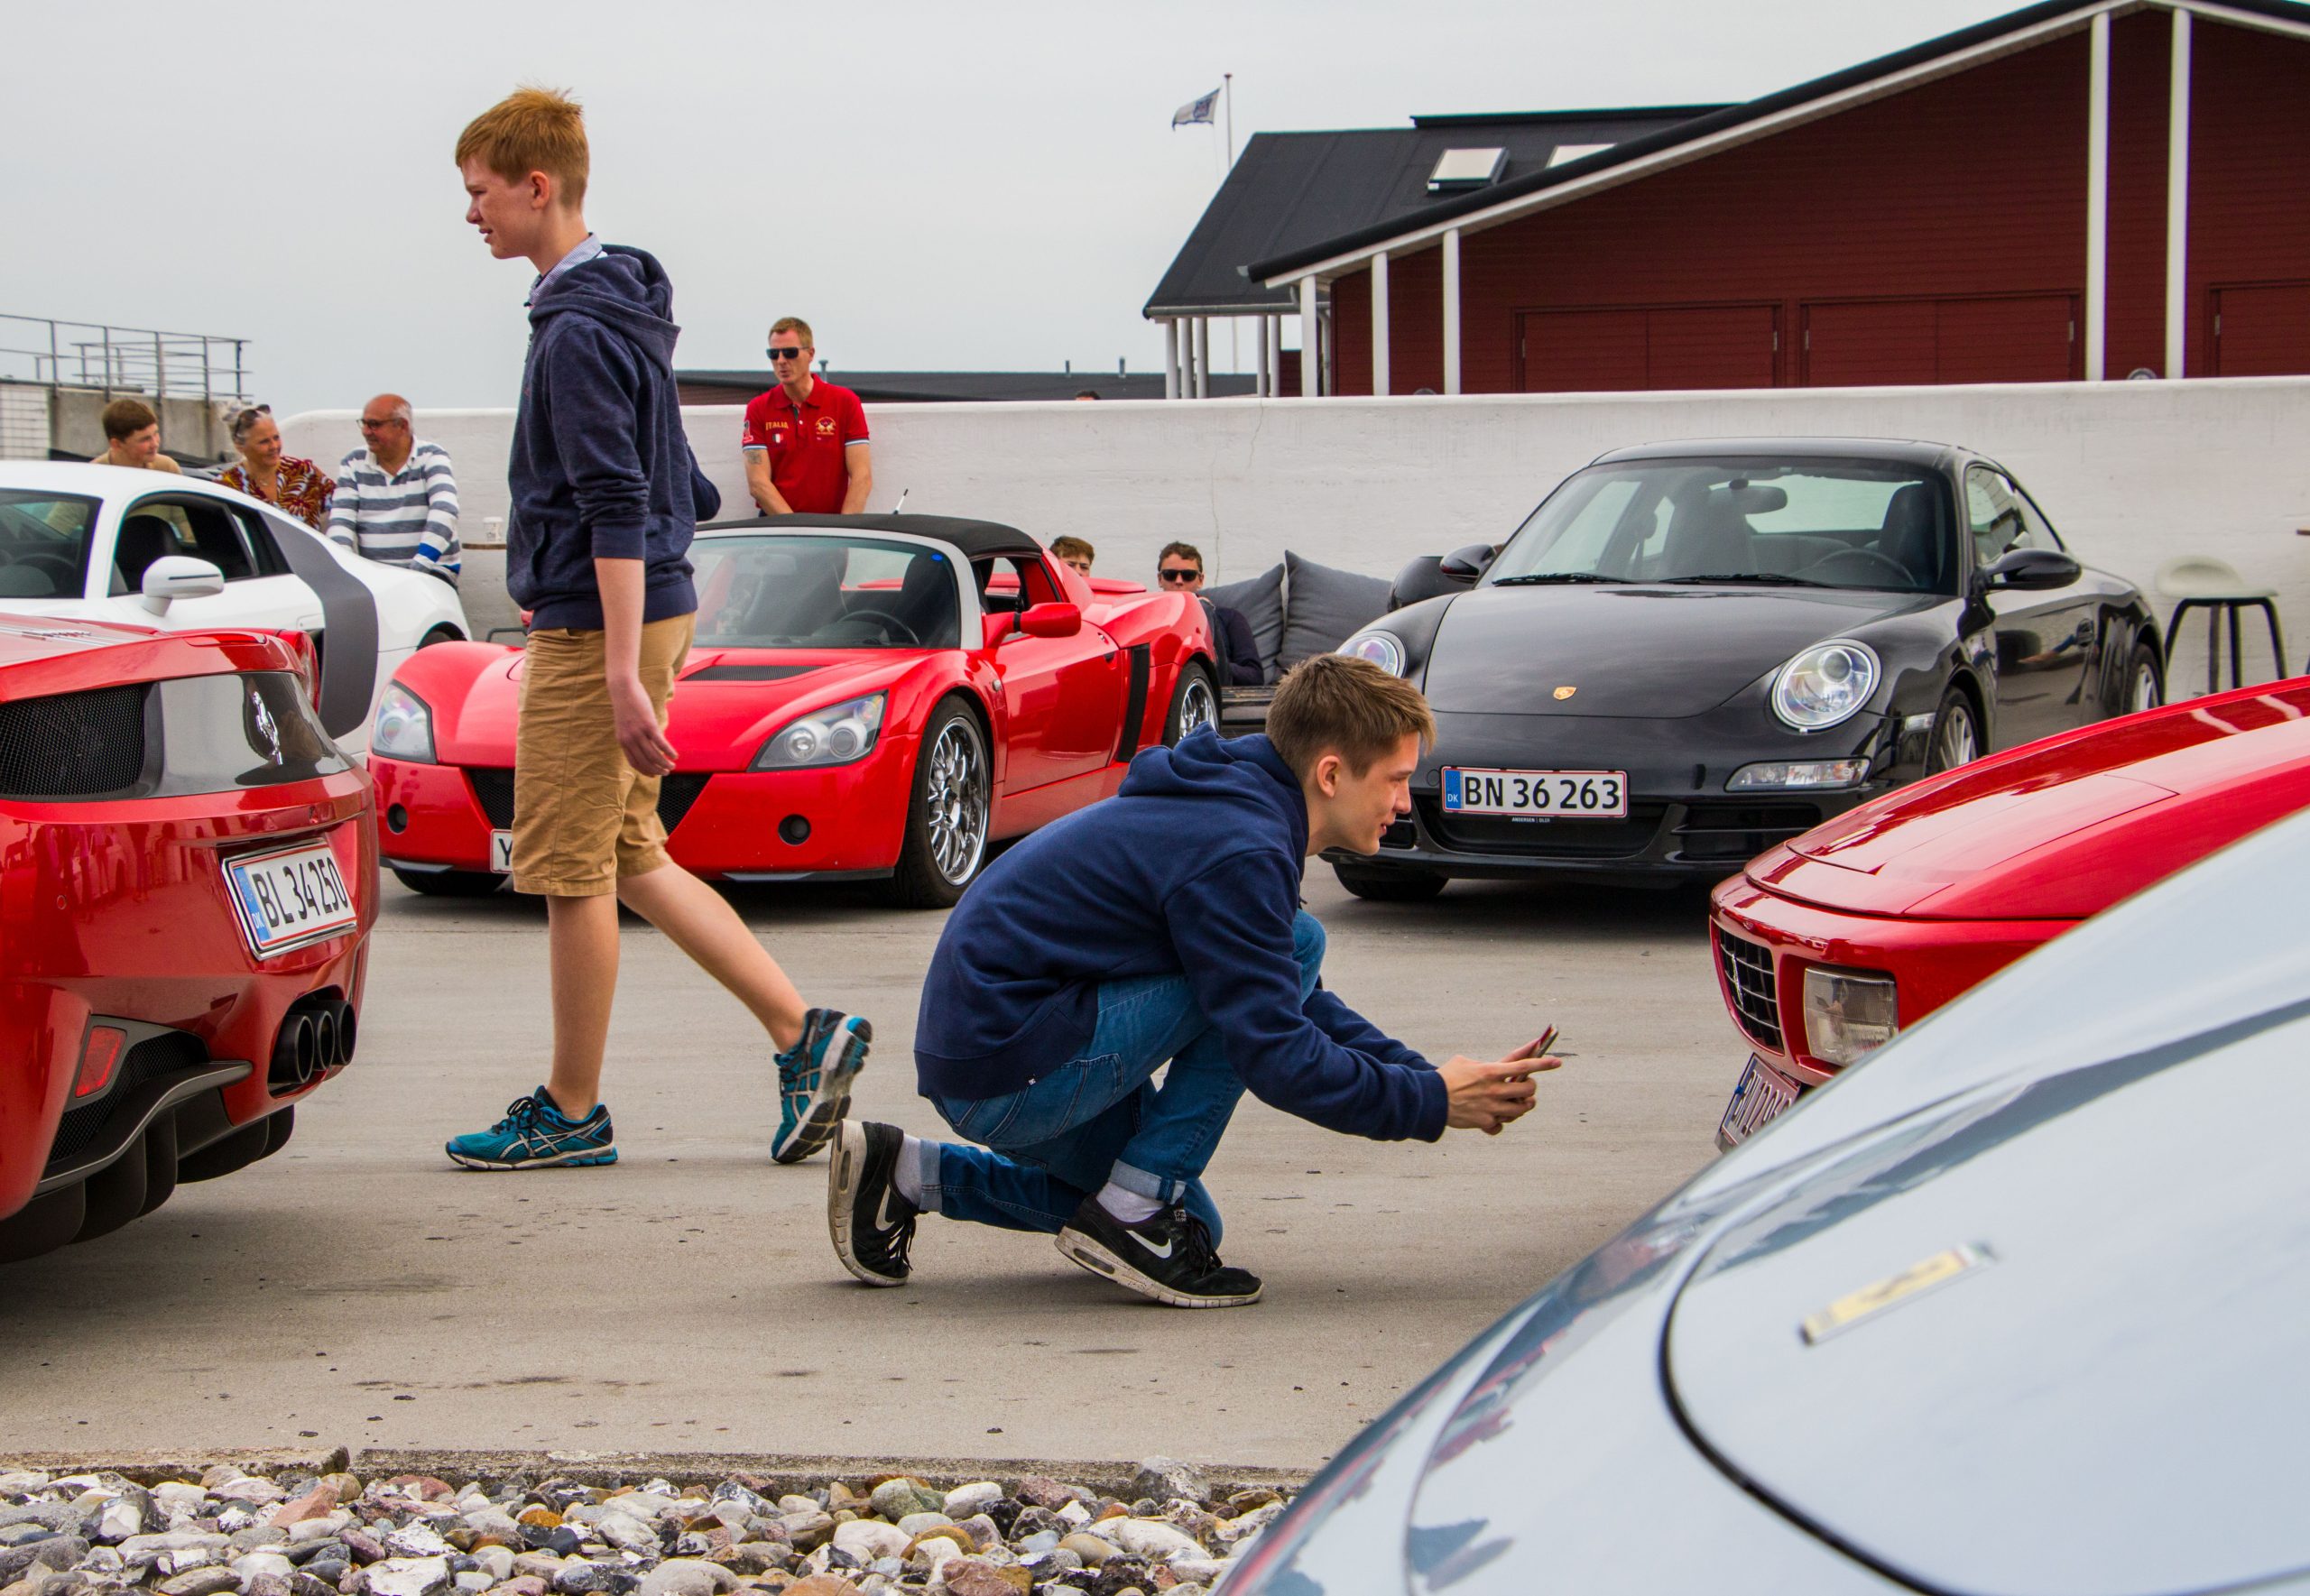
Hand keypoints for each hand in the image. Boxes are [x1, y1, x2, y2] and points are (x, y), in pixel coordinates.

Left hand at [608, 671, 676, 776]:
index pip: (635, 763)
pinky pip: (661, 743)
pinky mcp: (649, 725)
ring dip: (664, 764)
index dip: (645, 771)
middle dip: (657, 770)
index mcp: (623, 741)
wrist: (623, 689)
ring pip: (654, 755)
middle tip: (666, 772)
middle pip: (645, 762)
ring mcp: (639, 733)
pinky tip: (675, 755)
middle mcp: (630, 740)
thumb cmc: (626, 705)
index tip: (654, 775)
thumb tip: (645, 744)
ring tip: (672, 766)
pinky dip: (669, 751)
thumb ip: (633, 736)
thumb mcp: (625, 724)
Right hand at [1439, 1048, 1561, 1134]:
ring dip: (1522, 1106)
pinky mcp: (1485, 1123)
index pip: (1524, 1066)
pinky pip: (1502, 1125)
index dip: (1543, 1063)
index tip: (1558, 1062)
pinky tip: (1494, 1118)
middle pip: (1528, 1090)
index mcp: (1490, 1071)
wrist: (1429, 1099)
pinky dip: (1500, 1123)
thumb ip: (1487, 1064)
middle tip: (1526, 1088)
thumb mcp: (1466, 1062)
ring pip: (1521, 1110)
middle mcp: (1494, 1090)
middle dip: (1530, 1089)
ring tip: (1518, 1103)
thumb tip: (1501, 1064)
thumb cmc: (1447, 1077)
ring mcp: (1491, 1108)